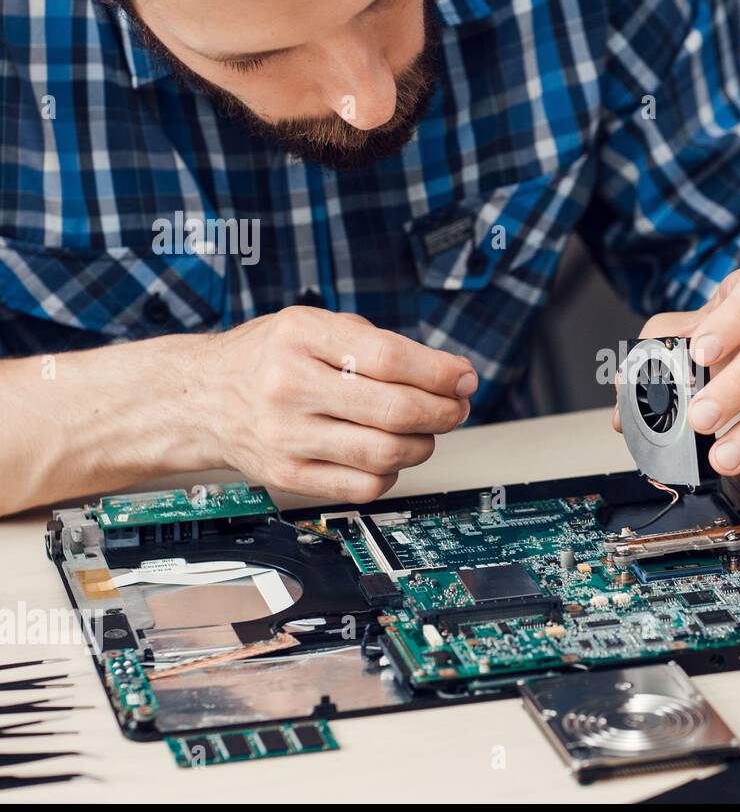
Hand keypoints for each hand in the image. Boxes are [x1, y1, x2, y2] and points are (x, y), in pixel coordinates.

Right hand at [194, 306, 476, 502]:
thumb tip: (452, 377)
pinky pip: (364, 486)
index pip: (391, 358)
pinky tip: (389, 455)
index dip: (441, 373)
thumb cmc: (272, 358)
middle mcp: (290, 385)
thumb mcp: (315, 325)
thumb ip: (379, 344)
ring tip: (426, 432)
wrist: (202, 398)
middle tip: (456, 408)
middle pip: (396, 410)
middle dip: (444, 412)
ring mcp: (286, 435)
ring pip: (387, 453)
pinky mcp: (287, 476)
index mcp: (302, 335)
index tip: (465, 380)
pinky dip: (391, 473)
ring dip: (424, 445)